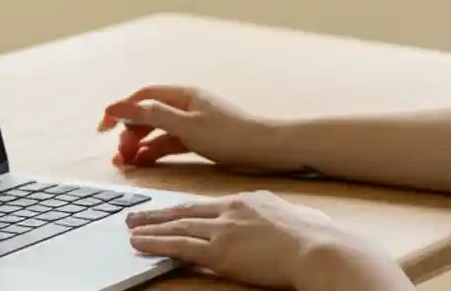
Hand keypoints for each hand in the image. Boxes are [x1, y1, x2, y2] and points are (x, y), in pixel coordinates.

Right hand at [96, 85, 279, 168]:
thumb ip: (152, 116)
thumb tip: (119, 107)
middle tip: (119, 155)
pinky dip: (155, 152)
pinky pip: (169, 143)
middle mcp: (185, 105)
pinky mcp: (199, 139)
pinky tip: (145, 163)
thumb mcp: (186, 126)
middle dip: (129, 132)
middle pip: (147, 115)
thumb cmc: (229, 135)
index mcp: (183, 95)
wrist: (267, 150)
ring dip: (140, 145)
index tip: (102, 127)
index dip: (120, 109)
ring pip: (157, 131)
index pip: (142, 97)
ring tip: (127, 163)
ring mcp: (192, 123)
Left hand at [126, 191, 411, 289]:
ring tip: (130, 229)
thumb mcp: (298, 219)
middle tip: (136, 215)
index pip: (207, 205)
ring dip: (150, 228)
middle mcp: (231, 210)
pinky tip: (139, 243)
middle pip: (185, 210)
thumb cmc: (318, 239)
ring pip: (177, 226)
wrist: (320, 247)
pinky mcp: (220, 250)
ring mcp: (224, 228)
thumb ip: (281, 219)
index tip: (169, 210)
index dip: (184, 208)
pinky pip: (180, 245)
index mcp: (248, 200)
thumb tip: (292, 223)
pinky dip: (156, 243)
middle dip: (158, 214)